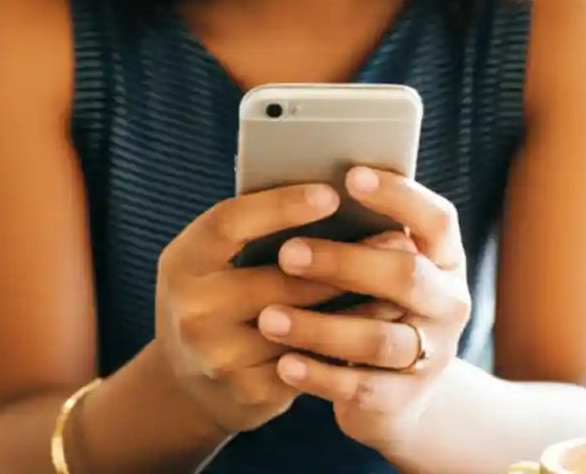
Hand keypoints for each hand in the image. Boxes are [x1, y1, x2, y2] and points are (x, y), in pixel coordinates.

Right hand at [155, 184, 408, 434]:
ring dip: (359, 301)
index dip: (280, 206)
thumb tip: (331, 192)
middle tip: (397, 236)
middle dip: (343, 259)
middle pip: (278, 278)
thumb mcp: (215, 262)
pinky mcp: (249, 393)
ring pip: (304, 323)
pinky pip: (312, 363)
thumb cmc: (219, 299)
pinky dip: (349, 341)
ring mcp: (219, 357)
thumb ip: (254, 232)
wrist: (192, 385)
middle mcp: (193, 311)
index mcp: (182, 262)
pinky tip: (382, 323)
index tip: (331, 193)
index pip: (229, 224)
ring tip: (403, 278)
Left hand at [256, 167, 472, 452]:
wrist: (395, 394)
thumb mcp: (375, 268)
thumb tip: (303, 186)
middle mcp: (448, 303)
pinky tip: (284, 363)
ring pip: (379, 339)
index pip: (435, 218)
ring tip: (268, 319)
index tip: (350, 176)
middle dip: (344, 262)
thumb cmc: (371, 304)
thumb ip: (357, 234)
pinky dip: (319, 375)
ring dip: (320, 327)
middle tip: (287, 254)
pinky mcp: (403, 399)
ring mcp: (431, 355)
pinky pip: (360, 387)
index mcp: (444, 258)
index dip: (398, 195)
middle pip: (406, 276)